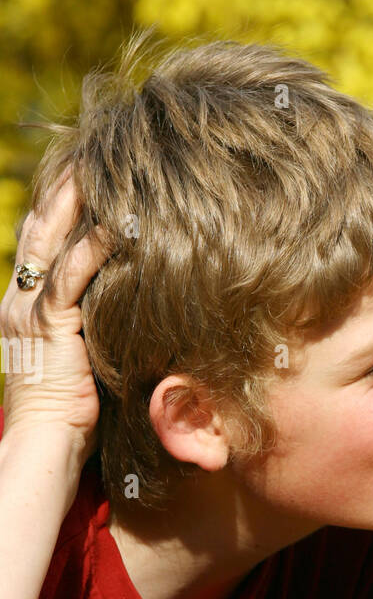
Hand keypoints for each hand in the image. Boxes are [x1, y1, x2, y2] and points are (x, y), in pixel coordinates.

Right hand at [0, 171, 107, 461]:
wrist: (45, 448)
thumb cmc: (70, 417)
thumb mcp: (80, 360)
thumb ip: (93, 329)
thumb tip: (128, 310)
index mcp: (22, 307)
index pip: (40, 242)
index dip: (59, 205)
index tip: (85, 172)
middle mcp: (18, 301)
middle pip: (40, 226)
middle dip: (63, 187)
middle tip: (90, 150)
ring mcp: (29, 310)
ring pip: (51, 239)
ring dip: (77, 201)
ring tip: (105, 168)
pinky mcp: (49, 325)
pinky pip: (70, 275)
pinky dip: (94, 246)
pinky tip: (119, 223)